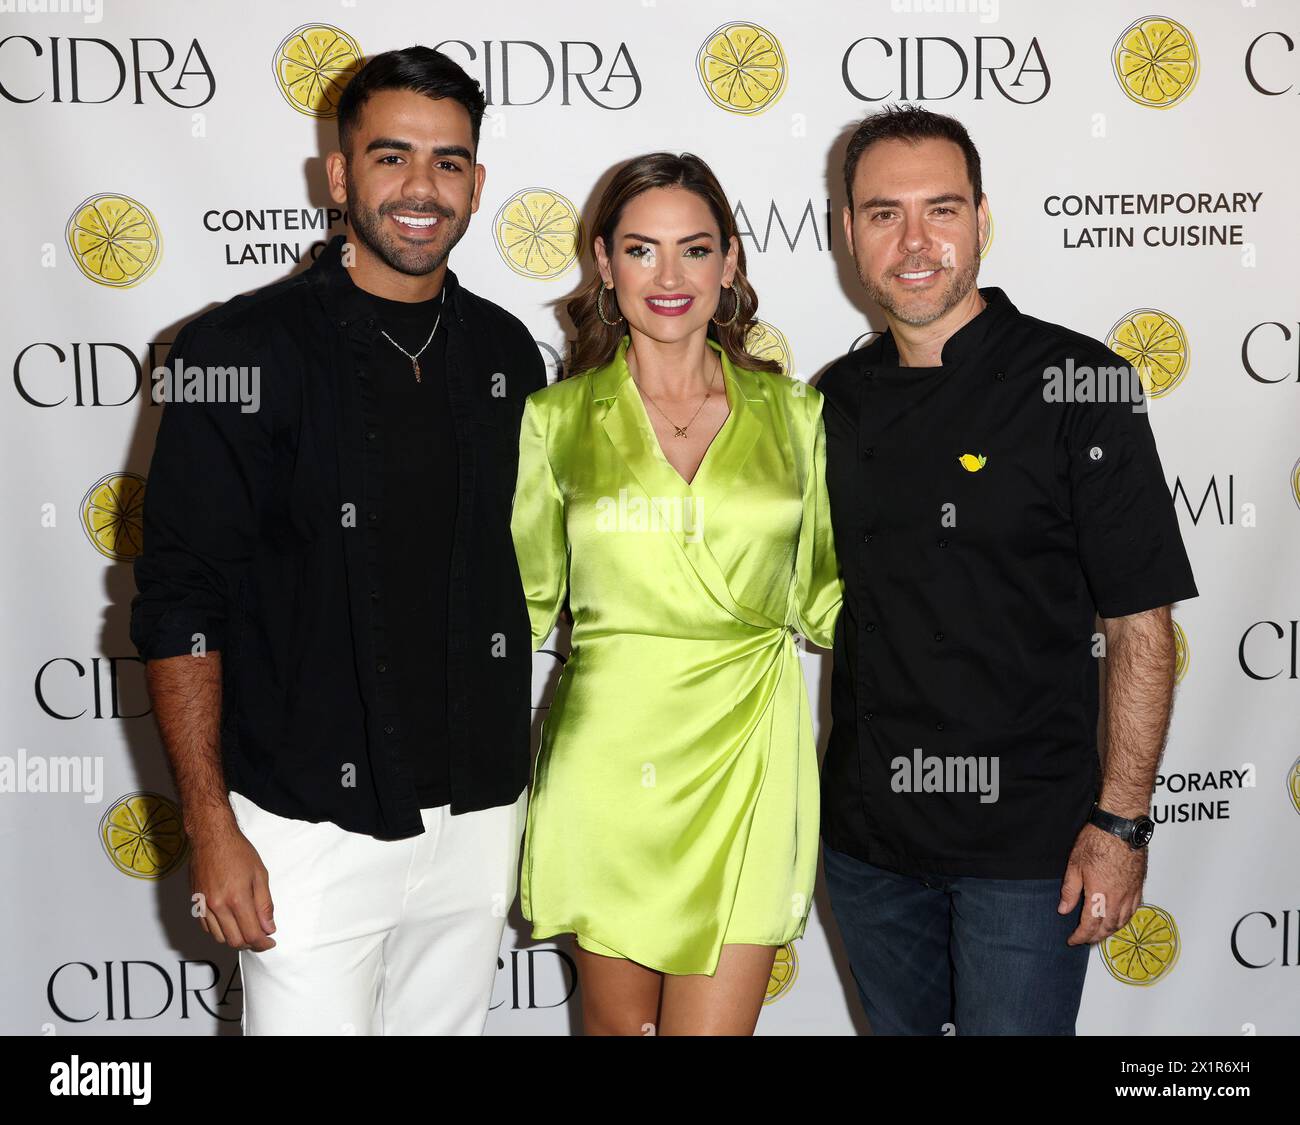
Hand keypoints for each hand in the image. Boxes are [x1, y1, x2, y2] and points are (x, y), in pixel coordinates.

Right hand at [189, 813, 276, 950]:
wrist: (211, 838)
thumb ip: (265, 904)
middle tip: (261, 937)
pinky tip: (230, 923)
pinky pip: (206, 928)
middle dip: (251, 944)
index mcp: (237, 899)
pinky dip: (220, 931)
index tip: (270, 942)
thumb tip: (269, 927)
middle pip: (235, 940)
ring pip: (219, 937)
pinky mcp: (196, 903)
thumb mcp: (260, 875)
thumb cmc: (237, 852)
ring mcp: (204, 906)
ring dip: (235, 939)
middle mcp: (218, 906)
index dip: (263, 943)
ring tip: (247, 930)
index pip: (251, 934)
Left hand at [1058, 822, 1146, 945]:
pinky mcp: (1138, 886)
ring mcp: (1131, 893)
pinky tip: (1118, 919)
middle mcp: (1118, 899)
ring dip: (1110, 931)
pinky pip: (1133, 911)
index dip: (1080, 936)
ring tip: (1099, 933)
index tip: (1072, 940)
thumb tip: (1064, 909)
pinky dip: (1124, 920)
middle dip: (1095, 937)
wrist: (1121, 827)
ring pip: (1122, 922)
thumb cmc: (1097, 841)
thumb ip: (1070, 891)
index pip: (1089, 925)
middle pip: (1107, 927)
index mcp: (1099, 896)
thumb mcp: (1074, 865)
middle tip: (1084, 939)